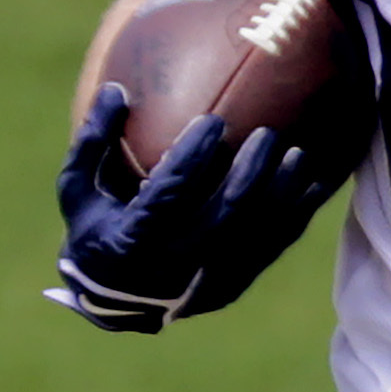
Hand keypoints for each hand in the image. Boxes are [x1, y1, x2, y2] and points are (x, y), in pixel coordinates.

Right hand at [51, 83, 332, 330]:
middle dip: (250, 173)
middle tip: (267, 134)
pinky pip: (270, 250)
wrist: (113, 302)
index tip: (213, 122)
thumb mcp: (77, 191)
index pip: (170, 194)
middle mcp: (174, 264)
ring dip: (281, 195)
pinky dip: (294, 218)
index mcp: (134, 240)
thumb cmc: (93, 230)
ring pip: (255, 236)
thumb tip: (113, 89)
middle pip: (224, 215)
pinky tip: (313, 186)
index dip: (192, 157)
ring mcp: (206, 281)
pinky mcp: (231, 286)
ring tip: (298, 155)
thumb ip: (92, 143)